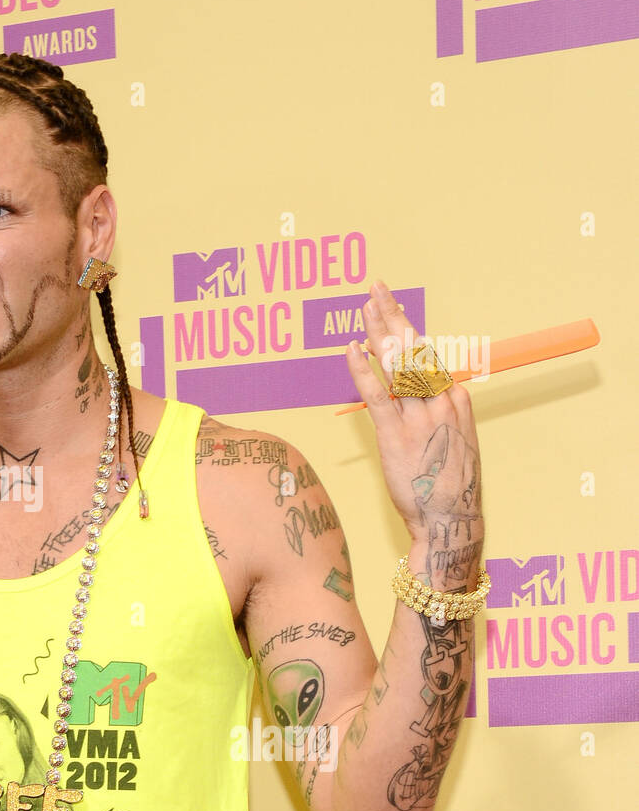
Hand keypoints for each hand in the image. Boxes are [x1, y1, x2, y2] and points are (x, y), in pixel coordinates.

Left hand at [345, 281, 482, 550]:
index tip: (394, 310)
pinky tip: (352, 347)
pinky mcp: (396, 434)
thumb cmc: (448, 489)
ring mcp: (419, 417)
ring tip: (366, 304)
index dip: (408, 332)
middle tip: (379, 288)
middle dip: (395, 316)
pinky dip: (363, 368)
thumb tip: (441, 395)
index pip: (428, 357)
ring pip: (398, 364)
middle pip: (416, 349)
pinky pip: (378, 393)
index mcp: (455, 401)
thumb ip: (447, 416)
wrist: (449, 522)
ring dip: (379, 331)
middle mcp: (440, 402)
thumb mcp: (457, 446)